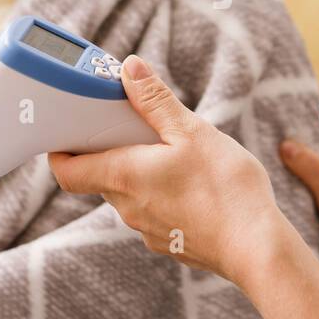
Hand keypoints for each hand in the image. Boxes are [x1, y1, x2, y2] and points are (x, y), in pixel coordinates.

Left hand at [49, 55, 291, 286]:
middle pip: (99, 177)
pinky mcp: (170, 242)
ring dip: (138, 172)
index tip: (69, 129)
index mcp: (123, 176)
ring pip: (129, 195)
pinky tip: (192, 184)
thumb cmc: (225, 189)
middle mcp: (127, 208)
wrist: (258, 250)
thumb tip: (128, 68)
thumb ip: (155, 101)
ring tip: (170, 152)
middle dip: (109, 151)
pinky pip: (153, 213)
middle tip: (131, 126)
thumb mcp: (192, 132)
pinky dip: (160, 195)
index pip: (66, 170)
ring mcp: (147, 230)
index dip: (60, 151)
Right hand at [279, 88, 318, 313]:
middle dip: (303, 121)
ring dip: (293, 151)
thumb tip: (287, 143)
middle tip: (273, 108)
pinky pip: (304, 188)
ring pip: (312, 164)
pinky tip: (267, 182)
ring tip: (261, 140)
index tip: (306, 82)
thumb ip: (314, 172)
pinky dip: (288, 179)